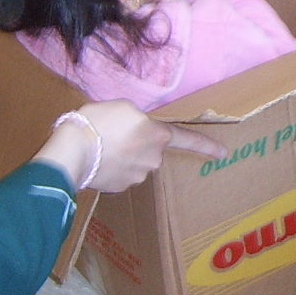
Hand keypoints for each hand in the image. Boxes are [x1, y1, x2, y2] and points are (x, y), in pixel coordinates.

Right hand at [35, 100, 226, 193]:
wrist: (72, 152)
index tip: (223, 153)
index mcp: (158, 135)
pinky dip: (112, 167)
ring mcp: (137, 176)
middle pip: (151, 148)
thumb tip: (138, 130)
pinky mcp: (120, 188)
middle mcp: (154, 159)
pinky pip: (121, 173)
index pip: (188, 140)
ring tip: (101, 144)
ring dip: (122, 154)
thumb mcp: (123, 107)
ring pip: (135, 161)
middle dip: (137, 143)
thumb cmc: (98, 122)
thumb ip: (139, 118)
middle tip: (114, 133)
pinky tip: (97, 158)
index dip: (207, 146)